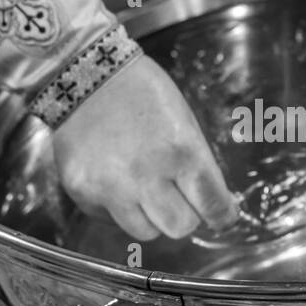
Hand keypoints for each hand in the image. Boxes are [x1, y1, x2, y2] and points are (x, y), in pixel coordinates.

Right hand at [51, 55, 239, 240]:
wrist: (84, 73)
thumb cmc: (142, 92)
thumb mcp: (183, 120)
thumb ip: (195, 164)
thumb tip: (210, 202)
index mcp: (181, 152)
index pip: (213, 205)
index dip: (222, 216)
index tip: (221, 218)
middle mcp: (147, 175)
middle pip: (180, 228)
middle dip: (184, 216)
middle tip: (179, 200)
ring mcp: (112, 188)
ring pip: (145, 232)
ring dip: (151, 216)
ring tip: (144, 188)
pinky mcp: (83, 192)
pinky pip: (111, 219)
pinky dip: (118, 207)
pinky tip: (114, 179)